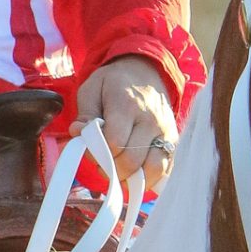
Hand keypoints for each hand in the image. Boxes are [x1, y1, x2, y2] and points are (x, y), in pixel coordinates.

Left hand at [77, 55, 178, 199]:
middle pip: (131, 160)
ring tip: (118, 171)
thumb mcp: (91, 88)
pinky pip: (165, 169)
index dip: (97, 153)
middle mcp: (150, 120)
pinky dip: (149, 178)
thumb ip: (84, 113)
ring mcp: (165, 132)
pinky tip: (134, 175)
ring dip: (131, 178)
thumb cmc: (113, 83)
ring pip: (152, 169)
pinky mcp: (172, 141)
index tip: (90, 148)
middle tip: (101, 162)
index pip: (114, 143)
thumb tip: (78, 133)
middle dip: (111, 168)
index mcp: (127, 105)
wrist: (145, 72)